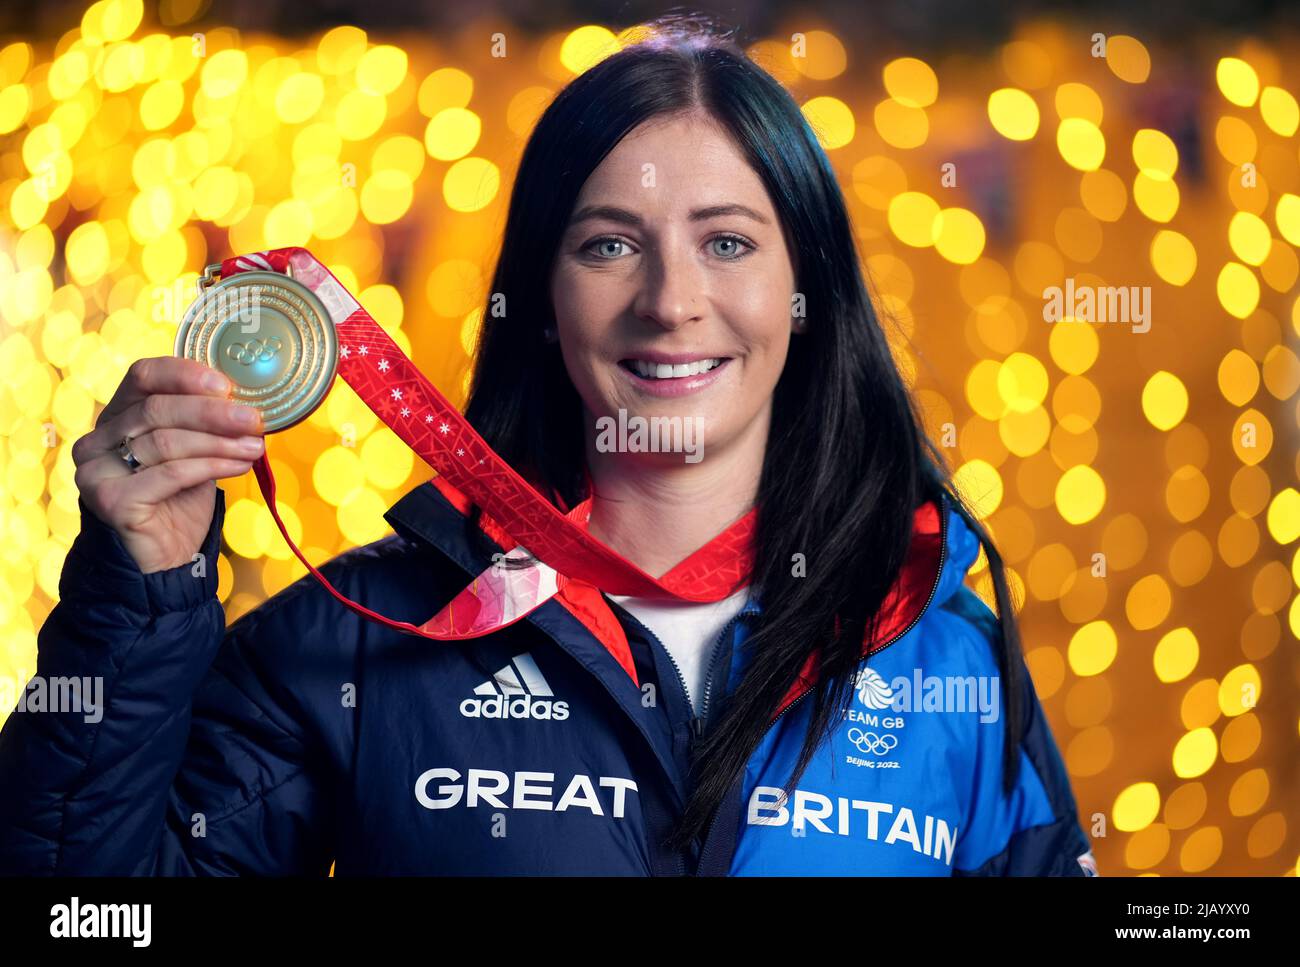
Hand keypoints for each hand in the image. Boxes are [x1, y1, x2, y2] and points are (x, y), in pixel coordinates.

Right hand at [71, 356, 265, 573]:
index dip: (184, 375)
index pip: (142, 377)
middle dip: (212, 412)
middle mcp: (97, 440)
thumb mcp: (195, 454)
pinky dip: (211, 466)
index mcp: (115, 418)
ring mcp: (98, 470)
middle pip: (156, 409)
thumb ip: (205, 426)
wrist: (164, 559)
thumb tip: (245, 402)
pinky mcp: (111, 499)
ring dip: (219, 442)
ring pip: (165, 441)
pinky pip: (170, 473)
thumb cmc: (179, 501)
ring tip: (255, 446)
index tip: (226, 385)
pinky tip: (239, 465)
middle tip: (253, 419)